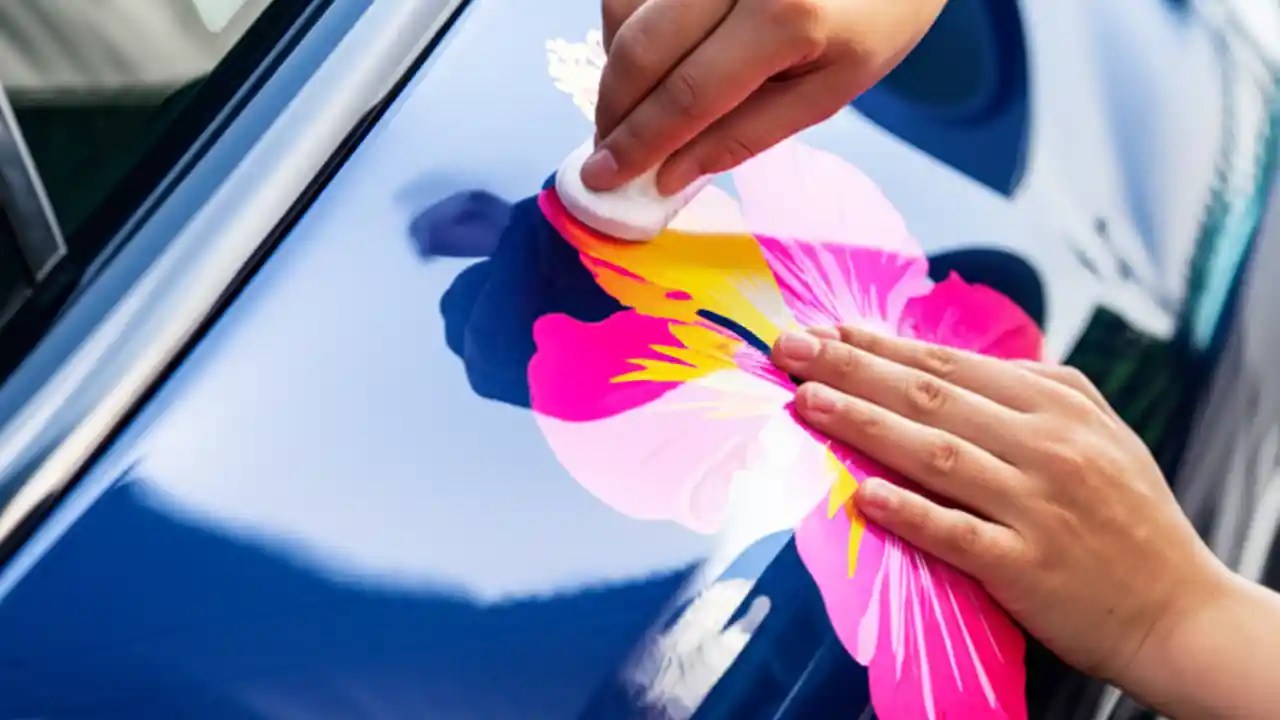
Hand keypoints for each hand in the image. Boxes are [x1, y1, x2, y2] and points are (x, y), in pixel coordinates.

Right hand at [583, 0, 946, 194]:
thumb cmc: (878, 16)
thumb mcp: (833, 89)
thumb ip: (748, 133)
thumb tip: (669, 175)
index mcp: (786, 15)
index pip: (687, 94)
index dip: (639, 143)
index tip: (603, 178)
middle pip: (641, 48)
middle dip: (612, 110)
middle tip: (604, 154)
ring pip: (624, 7)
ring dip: (616, 65)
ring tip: (637, 104)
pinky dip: (627, 23)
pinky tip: (651, 55)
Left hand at [770, 326, 1246, 712]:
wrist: (1179, 612)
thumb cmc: (1128, 516)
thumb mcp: (1099, 432)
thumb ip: (1035, 389)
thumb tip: (951, 361)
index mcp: (1059, 406)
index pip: (953, 366)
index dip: (884, 346)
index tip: (828, 330)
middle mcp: (1046, 447)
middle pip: (930, 397)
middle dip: (853, 367)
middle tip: (790, 348)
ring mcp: (1036, 507)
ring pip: (935, 454)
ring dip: (864, 423)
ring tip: (807, 400)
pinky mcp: (1026, 567)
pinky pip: (957, 533)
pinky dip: (911, 511)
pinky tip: (864, 494)